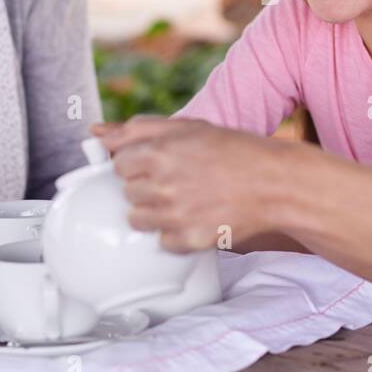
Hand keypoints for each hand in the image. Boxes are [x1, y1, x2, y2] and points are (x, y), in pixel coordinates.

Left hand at [90, 116, 292, 252]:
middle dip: (147, 187)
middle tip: (178, 180)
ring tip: (185, 200)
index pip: (118, 166)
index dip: (138, 164)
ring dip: (156, 212)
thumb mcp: (187, 128)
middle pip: (128, 193)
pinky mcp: (188, 240)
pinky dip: (176, 234)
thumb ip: (136, 129)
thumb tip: (96, 133)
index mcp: (157, 152)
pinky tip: (195, 218)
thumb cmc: (233, 152)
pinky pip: (163, 242)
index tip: (157, 164)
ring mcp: (174, 216)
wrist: (275, 184)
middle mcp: (161, 185)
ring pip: (138, 220)